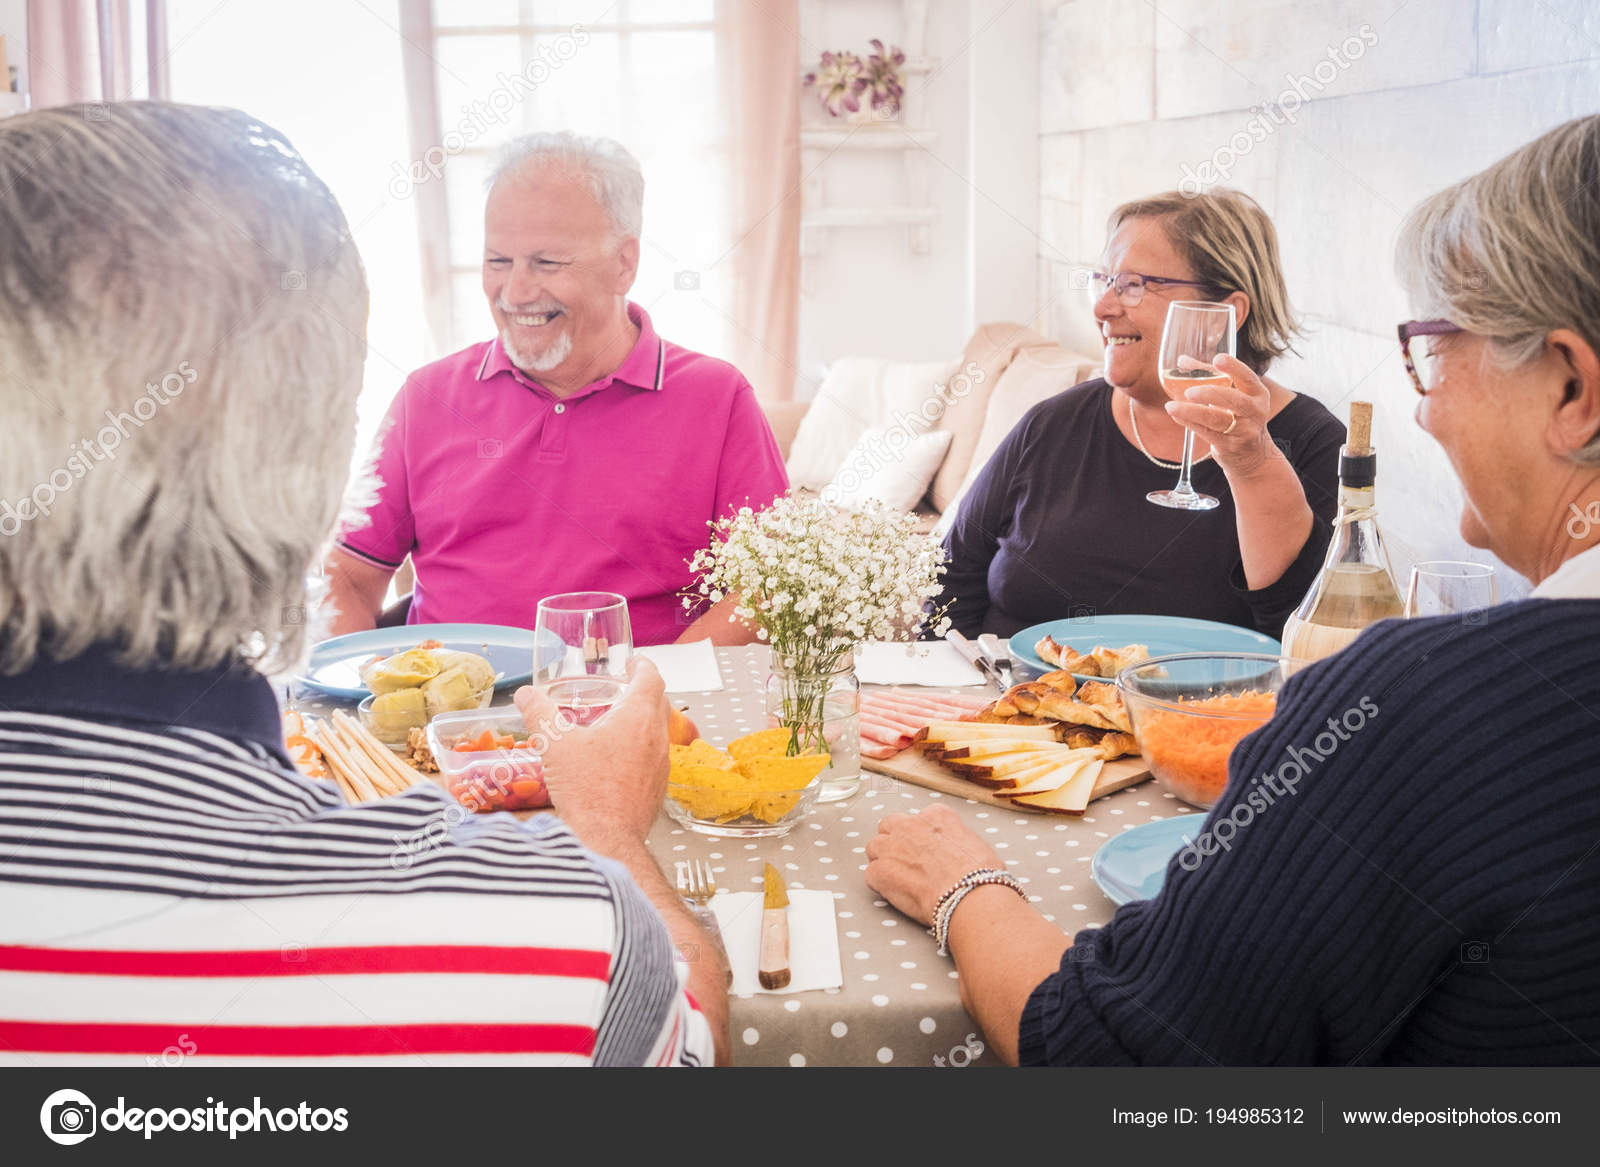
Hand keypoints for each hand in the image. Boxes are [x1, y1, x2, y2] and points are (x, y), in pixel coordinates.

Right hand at [514, 660, 668, 854]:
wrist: (607, 841)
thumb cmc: (587, 791)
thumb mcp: (555, 745)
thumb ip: (539, 714)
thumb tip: (525, 695)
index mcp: (638, 718)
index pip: (652, 678)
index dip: (643, 665)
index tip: (634, 662)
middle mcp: (656, 738)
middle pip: (659, 703)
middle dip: (642, 691)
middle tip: (622, 689)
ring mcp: (661, 766)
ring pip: (657, 732)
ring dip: (641, 721)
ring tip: (616, 723)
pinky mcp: (656, 789)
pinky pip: (654, 758)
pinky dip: (640, 749)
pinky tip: (616, 760)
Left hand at [864, 804, 1005, 925]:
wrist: (970, 896)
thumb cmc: (980, 876)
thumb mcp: (974, 843)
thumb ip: (953, 839)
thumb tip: (952, 851)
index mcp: (935, 815)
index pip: (917, 820)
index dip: (919, 838)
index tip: (925, 852)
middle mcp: (910, 824)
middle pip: (889, 827)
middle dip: (895, 843)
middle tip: (908, 864)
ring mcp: (892, 847)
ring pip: (874, 848)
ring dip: (884, 862)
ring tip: (902, 881)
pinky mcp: (880, 871)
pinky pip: (872, 875)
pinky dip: (881, 885)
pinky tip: (898, 894)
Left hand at [1165, 353, 1280, 478]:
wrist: (1252, 456)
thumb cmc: (1240, 418)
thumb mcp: (1234, 395)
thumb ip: (1210, 376)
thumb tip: (1183, 360)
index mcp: (1258, 394)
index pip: (1248, 377)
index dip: (1234, 367)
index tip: (1218, 359)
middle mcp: (1255, 412)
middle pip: (1233, 400)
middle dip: (1210, 394)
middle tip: (1189, 392)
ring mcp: (1244, 431)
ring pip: (1217, 419)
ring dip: (1192, 412)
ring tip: (1171, 406)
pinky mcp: (1230, 446)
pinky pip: (1206, 433)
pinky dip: (1189, 423)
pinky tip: (1176, 415)